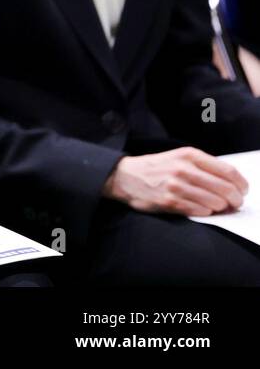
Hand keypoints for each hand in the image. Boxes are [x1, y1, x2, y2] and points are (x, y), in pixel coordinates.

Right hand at [102, 147, 246, 215]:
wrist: (125, 176)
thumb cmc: (156, 168)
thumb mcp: (179, 157)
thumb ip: (203, 166)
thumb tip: (231, 183)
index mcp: (189, 155)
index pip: (228, 171)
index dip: (241, 184)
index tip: (243, 191)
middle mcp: (183, 169)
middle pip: (225, 189)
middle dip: (235, 200)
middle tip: (234, 204)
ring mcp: (176, 186)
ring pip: (215, 203)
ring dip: (220, 208)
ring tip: (215, 207)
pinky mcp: (169, 202)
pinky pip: (200, 212)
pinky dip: (204, 212)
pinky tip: (200, 209)